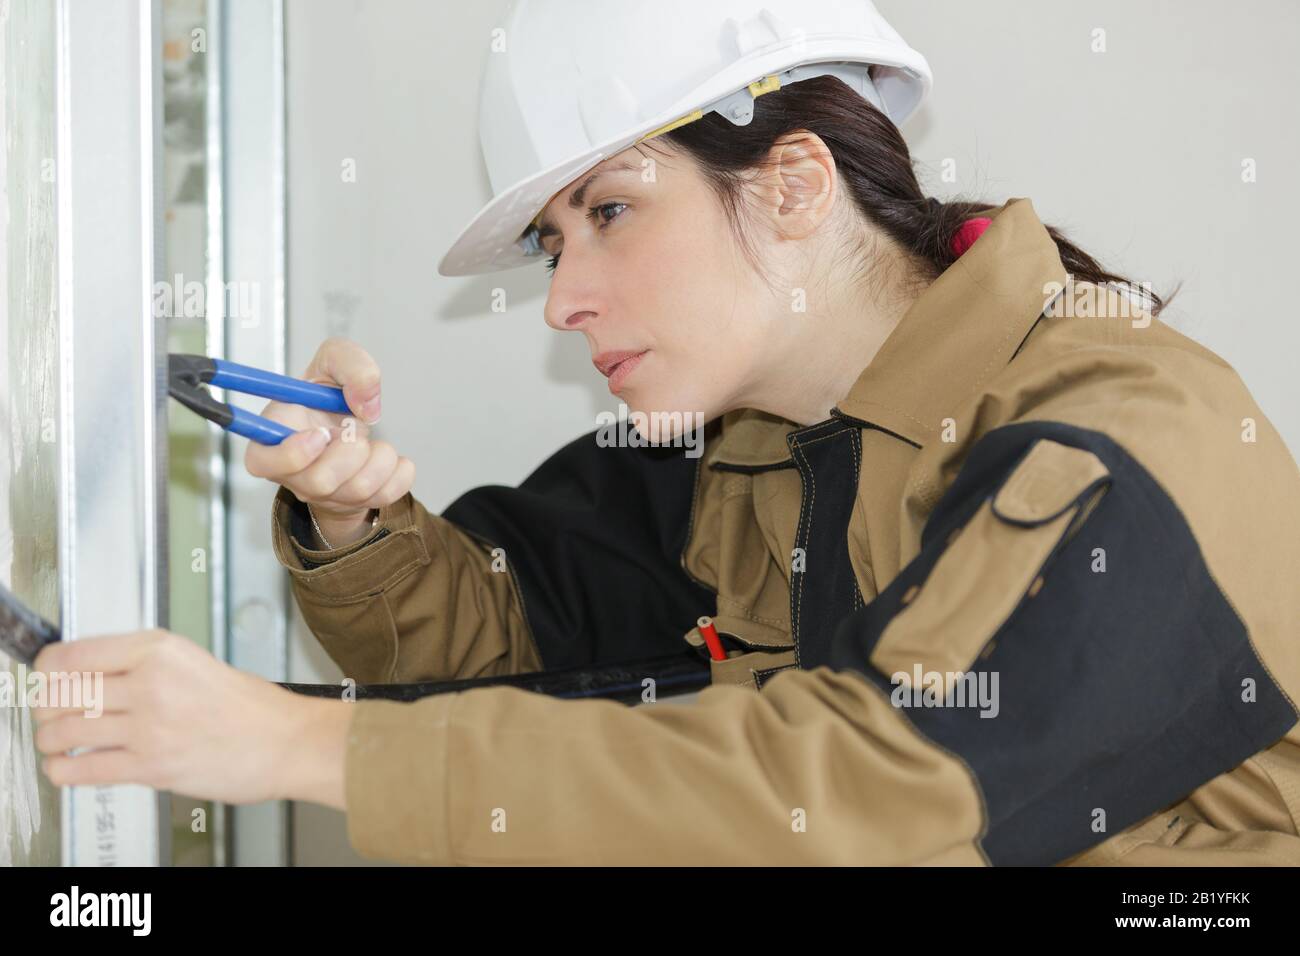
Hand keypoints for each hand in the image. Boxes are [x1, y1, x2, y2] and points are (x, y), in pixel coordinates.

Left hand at [31, 629, 351, 808]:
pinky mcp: (151, 766)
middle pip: (61, 694)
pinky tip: (67, 767)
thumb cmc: (252, 707)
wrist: (287, 742)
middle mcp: (149, 684)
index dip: (47, 668)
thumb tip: (92, 675)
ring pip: (64, 732)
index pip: (73, 654)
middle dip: (46, 707)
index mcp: (159, 650)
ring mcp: (148, 727)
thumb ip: (145, 666)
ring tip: (57, 741)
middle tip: (49, 712)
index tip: (45, 674)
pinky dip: (63, 770)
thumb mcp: (194, 663)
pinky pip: (83, 769)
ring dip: (51, 740)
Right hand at [244, 337, 415, 536]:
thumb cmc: (326, 398)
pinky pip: (385, 496)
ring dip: (379, 456)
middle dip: (350, 451)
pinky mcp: (354, 504)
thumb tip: (365, 402)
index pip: (263, 463)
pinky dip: (400, 472)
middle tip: (353, 431)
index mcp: (272, 439)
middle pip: (320, 482)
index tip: (321, 433)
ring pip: (358, 490)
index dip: (293, 453)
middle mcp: (293, 474)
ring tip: (370, 440)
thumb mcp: (332, 361)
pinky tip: (391, 457)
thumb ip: (347, 362)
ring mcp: (324, 495)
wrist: (344, 426)